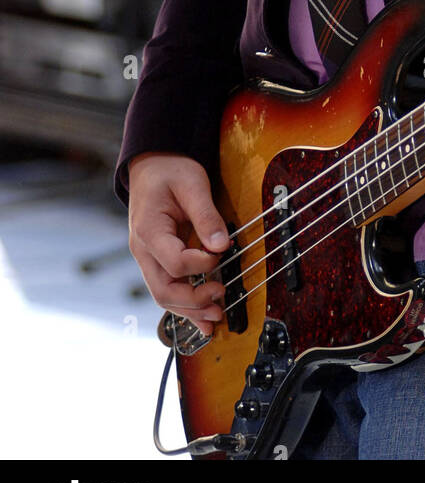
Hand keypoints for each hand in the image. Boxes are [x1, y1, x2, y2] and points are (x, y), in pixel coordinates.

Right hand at [128, 153, 229, 335]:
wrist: (152, 164)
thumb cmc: (170, 170)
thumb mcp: (192, 184)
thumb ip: (207, 216)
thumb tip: (222, 245)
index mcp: (149, 230)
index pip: (175, 262)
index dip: (202, 264)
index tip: (222, 253)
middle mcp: (143, 249)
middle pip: (163, 290)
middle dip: (193, 302)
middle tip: (220, 302)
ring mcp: (147, 257)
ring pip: (163, 295)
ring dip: (189, 310)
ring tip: (215, 317)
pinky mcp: (156, 259)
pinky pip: (167, 287)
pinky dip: (184, 303)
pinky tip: (202, 315)